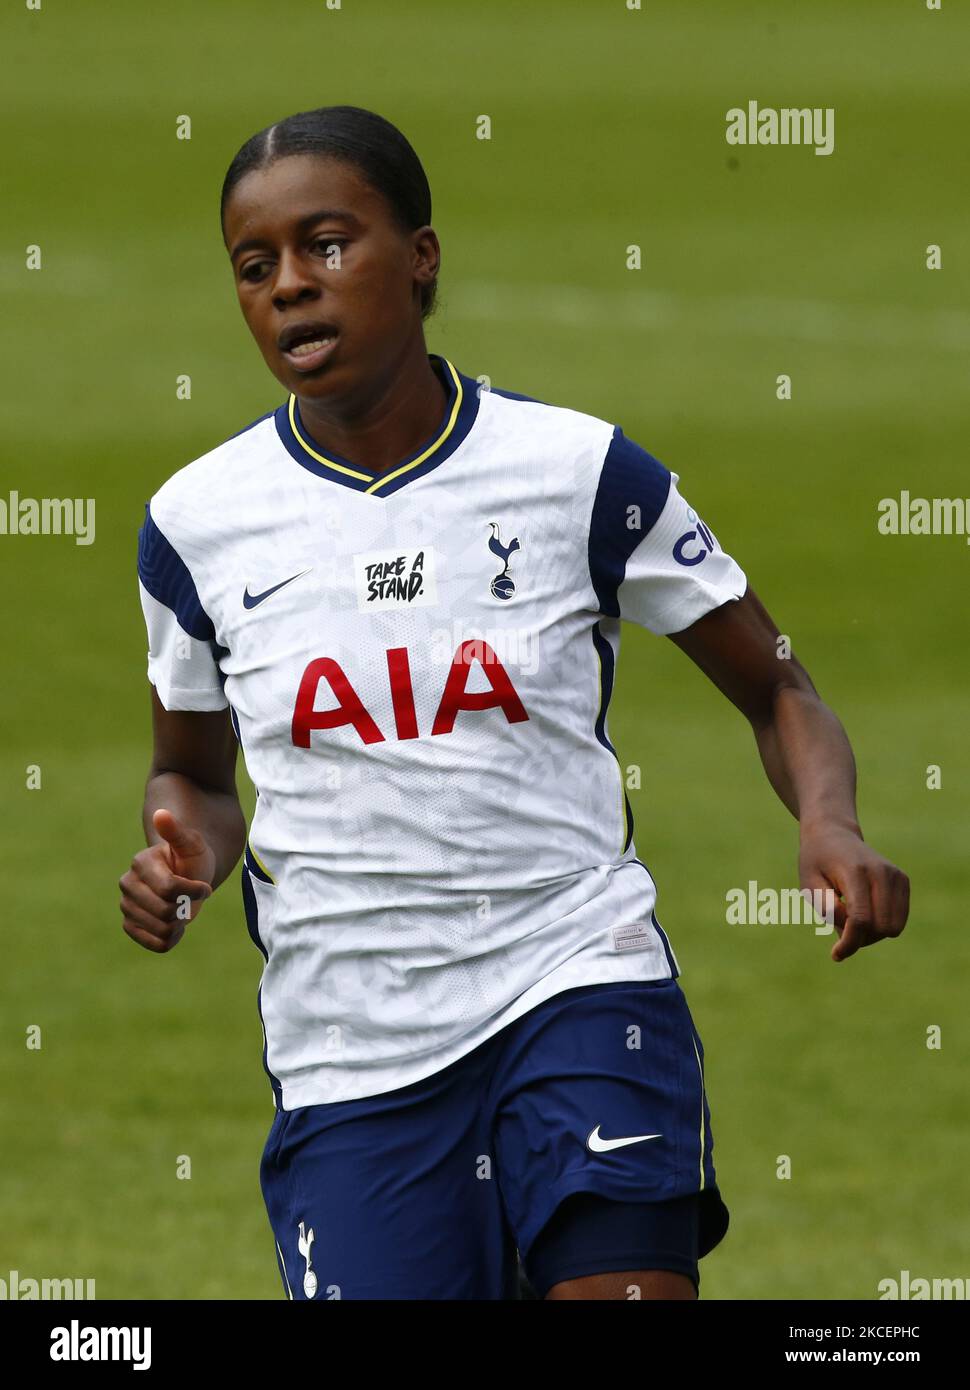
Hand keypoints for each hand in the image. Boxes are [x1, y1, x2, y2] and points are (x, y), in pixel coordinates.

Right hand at [119, 809, 215, 952]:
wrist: (187, 875)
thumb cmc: (192, 859)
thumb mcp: (192, 844)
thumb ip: (177, 832)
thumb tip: (161, 813)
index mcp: (141, 863)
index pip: (170, 889)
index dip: (195, 891)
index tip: (204, 887)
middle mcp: (127, 884)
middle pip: (165, 911)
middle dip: (186, 907)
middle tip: (190, 898)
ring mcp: (126, 906)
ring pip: (161, 929)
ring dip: (180, 923)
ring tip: (181, 908)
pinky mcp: (130, 925)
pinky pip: (155, 943)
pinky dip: (171, 937)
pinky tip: (174, 923)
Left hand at [798, 825, 909, 962]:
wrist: (833, 835)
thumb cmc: (817, 862)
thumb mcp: (809, 884)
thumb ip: (826, 907)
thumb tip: (848, 928)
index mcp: (855, 872)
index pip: (861, 919)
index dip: (850, 942)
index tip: (836, 955)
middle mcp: (881, 872)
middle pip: (880, 928)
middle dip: (859, 937)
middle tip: (839, 925)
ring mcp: (896, 876)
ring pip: (893, 927)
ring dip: (871, 933)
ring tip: (851, 916)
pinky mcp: (903, 881)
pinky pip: (899, 920)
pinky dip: (882, 923)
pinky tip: (865, 909)